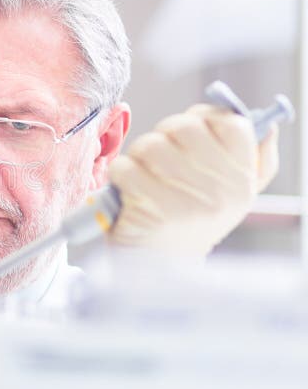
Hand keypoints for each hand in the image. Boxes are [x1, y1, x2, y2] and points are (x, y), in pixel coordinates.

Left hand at [107, 104, 278, 255]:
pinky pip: (125, 168)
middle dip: (163, 134)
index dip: (202, 118)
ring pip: (151, 145)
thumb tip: (269, 128)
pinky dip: (120, 174)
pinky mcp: (150, 212)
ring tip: (143, 173)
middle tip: (158, 153)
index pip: (230, 123)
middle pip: (184, 127)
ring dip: (138, 154)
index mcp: (242, 179)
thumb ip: (255, 158)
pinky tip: (128, 190)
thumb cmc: (192, 220)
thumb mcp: (232, 194)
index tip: (187, 133)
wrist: (161, 270)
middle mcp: (221, 191)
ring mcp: (186, 203)